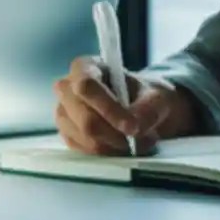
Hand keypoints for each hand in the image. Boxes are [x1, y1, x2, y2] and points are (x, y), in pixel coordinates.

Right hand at [53, 56, 199, 155]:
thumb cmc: (144, 97)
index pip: (86, 87)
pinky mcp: (67, 134)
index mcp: (85, 67)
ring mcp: (63, 113)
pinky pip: (85, 151)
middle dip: (115, 134)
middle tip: (138, 138)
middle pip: (85, 118)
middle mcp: (66, 88)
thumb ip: (148, 109)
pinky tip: (121, 146)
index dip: (108, 109)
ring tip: (135, 142)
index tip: (132, 126)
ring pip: (86, 138)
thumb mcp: (156, 97)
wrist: (140, 110)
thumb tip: (135, 126)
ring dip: (115, 145)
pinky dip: (108, 153)